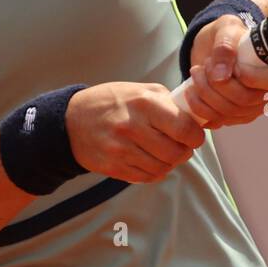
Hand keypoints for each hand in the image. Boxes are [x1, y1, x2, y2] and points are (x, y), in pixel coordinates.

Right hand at [65, 82, 205, 183]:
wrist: (71, 121)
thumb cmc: (111, 102)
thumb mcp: (139, 90)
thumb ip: (168, 102)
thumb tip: (196, 118)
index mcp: (143, 104)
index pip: (184, 129)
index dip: (196, 136)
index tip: (194, 135)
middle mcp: (132, 127)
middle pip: (176, 153)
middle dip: (184, 151)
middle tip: (181, 146)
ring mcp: (121, 150)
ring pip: (163, 168)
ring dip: (169, 163)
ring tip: (164, 152)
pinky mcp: (113, 167)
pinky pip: (147, 177)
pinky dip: (155, 171)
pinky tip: (150, 160)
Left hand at [184, 15, 267, 128]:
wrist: (215, 49)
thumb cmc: (229, 34)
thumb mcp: (226, 28)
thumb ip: (225, 45)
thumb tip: (221, 75)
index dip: (251, 77)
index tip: (232, 66)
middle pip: (247, 99)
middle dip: (218, 84)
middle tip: (203, 65)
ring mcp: (256, 107)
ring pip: (231, 112)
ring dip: (206, 94)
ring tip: (196, 73)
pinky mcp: (239, 116)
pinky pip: (220, 120)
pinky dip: (201, 107)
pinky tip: (192, 91)